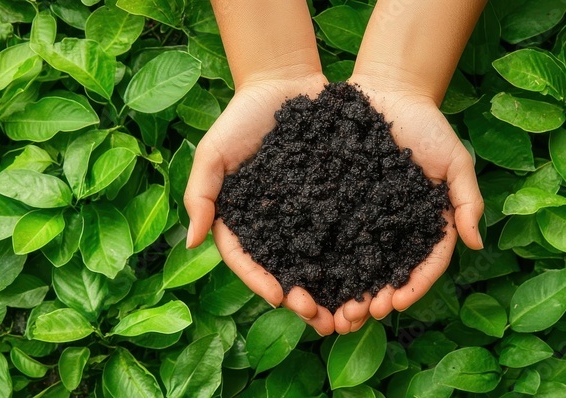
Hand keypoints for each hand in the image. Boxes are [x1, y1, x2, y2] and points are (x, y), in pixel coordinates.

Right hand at [184, 73, 338, 335]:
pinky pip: (346, 233)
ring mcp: (306, 215)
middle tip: (320, 317)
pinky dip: (357, 257)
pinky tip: (373, 275)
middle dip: (301, 298)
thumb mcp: (213, 151)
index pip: (246, 260)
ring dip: (333, 290)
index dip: (261, 281)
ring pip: (318, 260)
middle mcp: (274, 224)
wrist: (287, 81)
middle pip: (285, 270)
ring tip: (350, 310)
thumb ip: (201, 194)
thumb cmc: (242, 116)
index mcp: (241, 220)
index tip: (278, 297)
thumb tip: (192, 242)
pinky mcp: (335, 201)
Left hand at [331, 73, 484, 331]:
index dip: (411, 288)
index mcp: (426, 225)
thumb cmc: (427, 124)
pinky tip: (304, 279)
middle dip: (371, 300)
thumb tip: (475, 243)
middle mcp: (394, 229)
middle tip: (355, 317)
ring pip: (354, 264)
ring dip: (342, 293)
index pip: (424, 266)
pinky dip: (318, 262)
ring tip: (328, 311)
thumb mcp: (454, 159)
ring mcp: (364, 219)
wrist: (387, 92)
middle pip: (386, 275)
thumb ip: (467, 199)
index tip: (394, 304)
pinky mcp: (337, 205)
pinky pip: (327, 238)